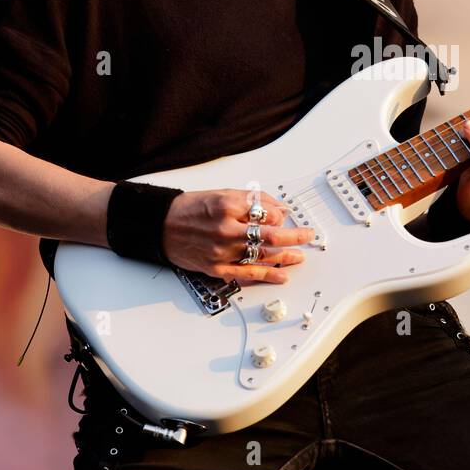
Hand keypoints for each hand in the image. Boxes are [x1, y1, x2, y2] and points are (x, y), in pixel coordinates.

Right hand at [161, 189, 314, 283]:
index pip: (267, 213)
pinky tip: (282, 275)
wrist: (161, 225)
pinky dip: (267, 275)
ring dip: (285, 256)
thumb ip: (253, 200)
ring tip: (299, 255)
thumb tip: (279, 208)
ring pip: (262, 255)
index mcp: (228, 206)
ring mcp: (222, 251)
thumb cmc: (191, 208)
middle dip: (294, 236)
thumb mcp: (223, 193)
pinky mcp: (216, 268)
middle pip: (270, 235)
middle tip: (307, 235)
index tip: (286, 215)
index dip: (281, 215)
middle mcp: (226, 229)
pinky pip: (247, 274)